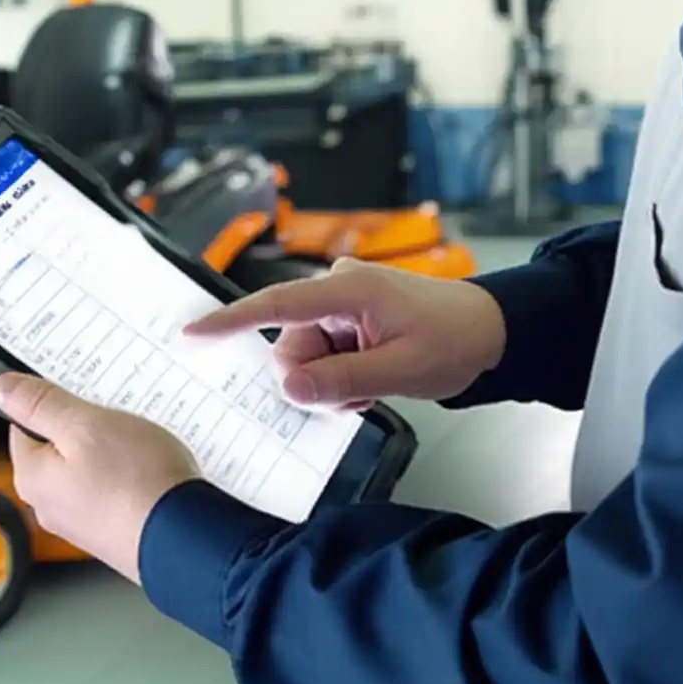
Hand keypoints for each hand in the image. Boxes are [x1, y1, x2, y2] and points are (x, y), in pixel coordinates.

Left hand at [0, 373, 199, 583]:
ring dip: (111, 454)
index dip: (54, 406)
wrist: (184, 539)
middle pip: (58, 449)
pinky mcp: (110, 532)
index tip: (81, 399)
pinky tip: (149, 475)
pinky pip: (111, 492)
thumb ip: (42, 405)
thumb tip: (4, 389)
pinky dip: (127, 479)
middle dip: (87, 431)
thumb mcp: (86, 425)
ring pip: (88, 470)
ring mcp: (81, 523)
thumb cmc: (136, 482)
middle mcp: (49, 505)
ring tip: (140, 449)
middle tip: (118, 423)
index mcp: (33, 477)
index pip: (23, 425)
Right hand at [185, 258, 506, 408]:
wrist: (491, 332)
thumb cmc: (456, 340)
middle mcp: (337, 290)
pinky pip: (322, 356)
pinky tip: (368, 379)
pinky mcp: (347, 320)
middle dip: (314, 379)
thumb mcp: (401, 370)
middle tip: (357, 394)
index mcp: (348, 290)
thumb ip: (342, 381)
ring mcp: (342, 304)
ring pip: (304, 358)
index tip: (191, 332)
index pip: (276, 305)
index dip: (230, 321)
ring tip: (371, 385)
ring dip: (330, 382)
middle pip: (290, 347)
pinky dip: (339, 376)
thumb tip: (290, 388)